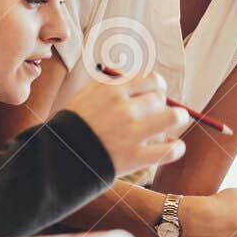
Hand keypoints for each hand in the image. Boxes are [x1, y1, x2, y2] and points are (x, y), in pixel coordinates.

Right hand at [62, 71, 188, 177]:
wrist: (58, 157)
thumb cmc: (73, 125)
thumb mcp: (86, 95)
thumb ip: (113, 85)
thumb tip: (141, 82)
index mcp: (112, 90)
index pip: (151, 80)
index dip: (157, 87)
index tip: (155, 93)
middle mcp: (124, 108)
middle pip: (160, 98)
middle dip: (161, 105)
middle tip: (157, 113)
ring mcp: (131, 133)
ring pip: (173, 117)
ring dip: (178, 118)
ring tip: (175, 122)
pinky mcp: (136, 157)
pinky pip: (170, 150)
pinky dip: (175, 148)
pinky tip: (171, 147)